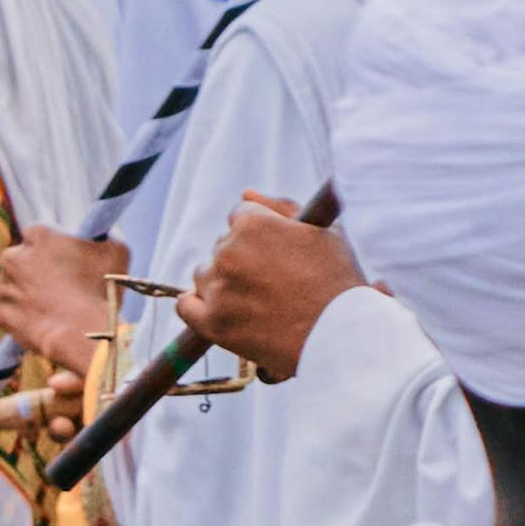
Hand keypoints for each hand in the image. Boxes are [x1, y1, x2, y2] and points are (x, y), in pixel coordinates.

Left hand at [0, 226, 125, 382]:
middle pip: (18, 257)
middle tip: (55, 280)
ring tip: (53, 304)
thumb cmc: (102, 288)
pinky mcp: (0, 313)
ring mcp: (3, 286)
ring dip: (25, 290)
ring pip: (11, 284)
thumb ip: (100, 238)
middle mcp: (14, 257)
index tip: (61, 256)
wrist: (82, 331)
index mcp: (39, 236)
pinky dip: (21, 313)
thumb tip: (99, 236)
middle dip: (31, 266)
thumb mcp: (116, 250)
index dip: (50, 245)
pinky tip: (44, 318)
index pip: (36, 233)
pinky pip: (8, 308)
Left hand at [182, 198, 356, 377]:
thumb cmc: (335, 278)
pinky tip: (225, 307)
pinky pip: (186, 304)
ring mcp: (217, 287)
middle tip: (276, 279)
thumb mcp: (321, 232)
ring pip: (205, 274)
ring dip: (224, 281)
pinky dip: (200, 304)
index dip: (263, 232)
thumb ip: (281, 207)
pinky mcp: (210, 322)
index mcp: (253, 222)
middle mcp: (228, 251)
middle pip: (223, 245)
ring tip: (259, 298)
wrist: (339, 333)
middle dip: (244, 257)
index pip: (241, 215)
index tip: (279, 251)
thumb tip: (245, 192)